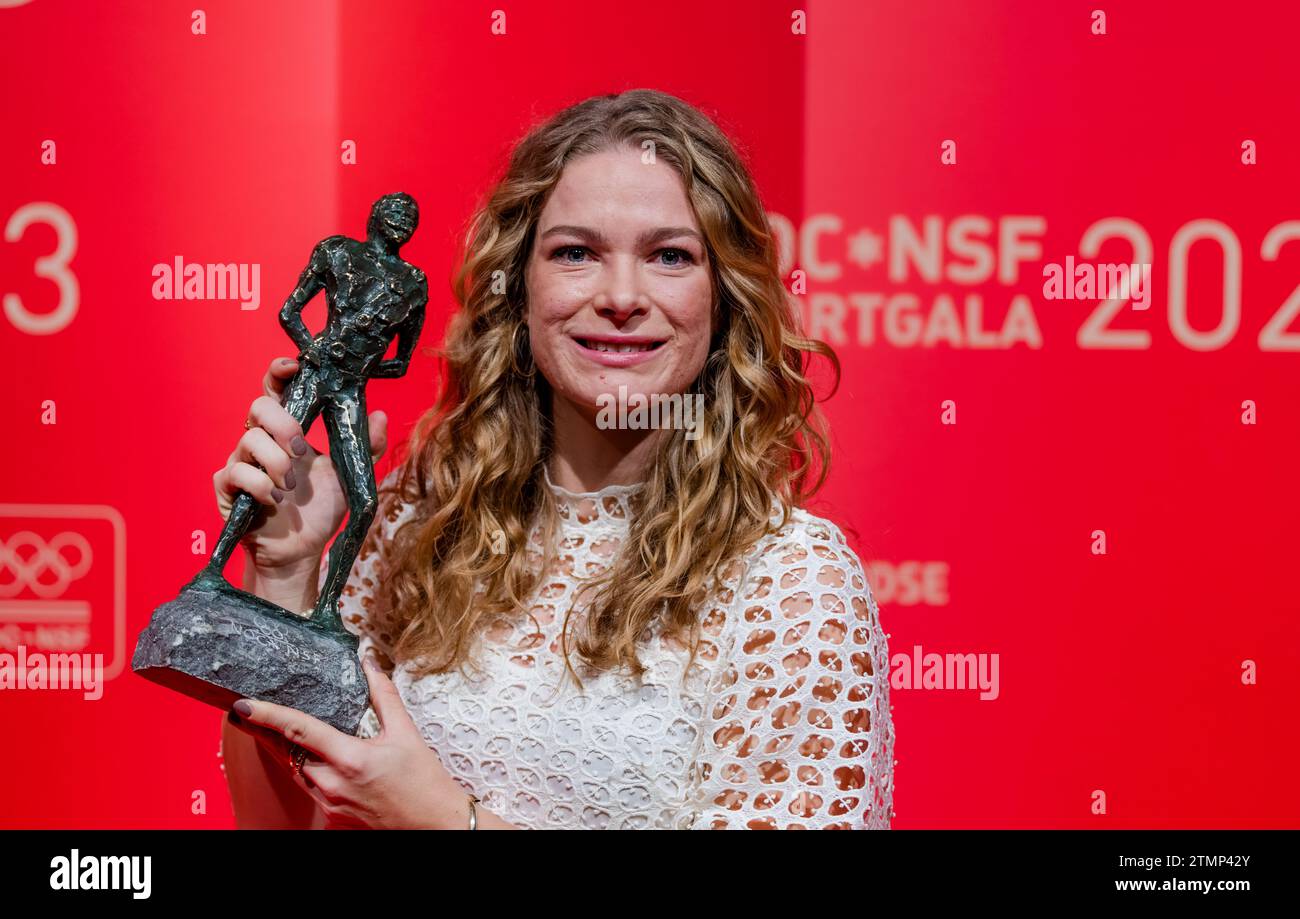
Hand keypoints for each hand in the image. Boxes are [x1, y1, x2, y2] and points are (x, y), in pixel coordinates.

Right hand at [212, 356, 388, 571]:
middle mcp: (261, 441)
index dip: (278, 373)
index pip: (276, 391)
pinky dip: (260, 485)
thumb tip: (380, 415)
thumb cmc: (320, 510)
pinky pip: (236, 473)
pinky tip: (274, 499)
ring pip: (249, 441)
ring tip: (291, 485)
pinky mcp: (228, 488)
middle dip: (283, 423)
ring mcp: (242, 463)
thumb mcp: (350, 478)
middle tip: (302, 448)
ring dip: (276, 462)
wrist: (301, 551)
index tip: (293, 366)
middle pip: (258, 408)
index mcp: (287, 432)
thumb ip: (366, 448)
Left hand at [226, 659, 464, 829]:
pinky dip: (303, 770)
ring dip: (282, 751)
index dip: (267, 716)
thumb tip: (369, 664)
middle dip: (265, 733)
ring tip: (267, 731)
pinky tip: (305, 758)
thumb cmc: (424, 782)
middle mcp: (333, 785)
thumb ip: (383, 696)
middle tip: (245, 714)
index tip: (243, 705)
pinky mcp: (332, 818)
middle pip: (286, 753)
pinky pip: (308, 788)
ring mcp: (330, 805)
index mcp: (350, 760)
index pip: (299, 730)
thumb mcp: (406, 734)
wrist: (435, 825)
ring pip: (294, 772)